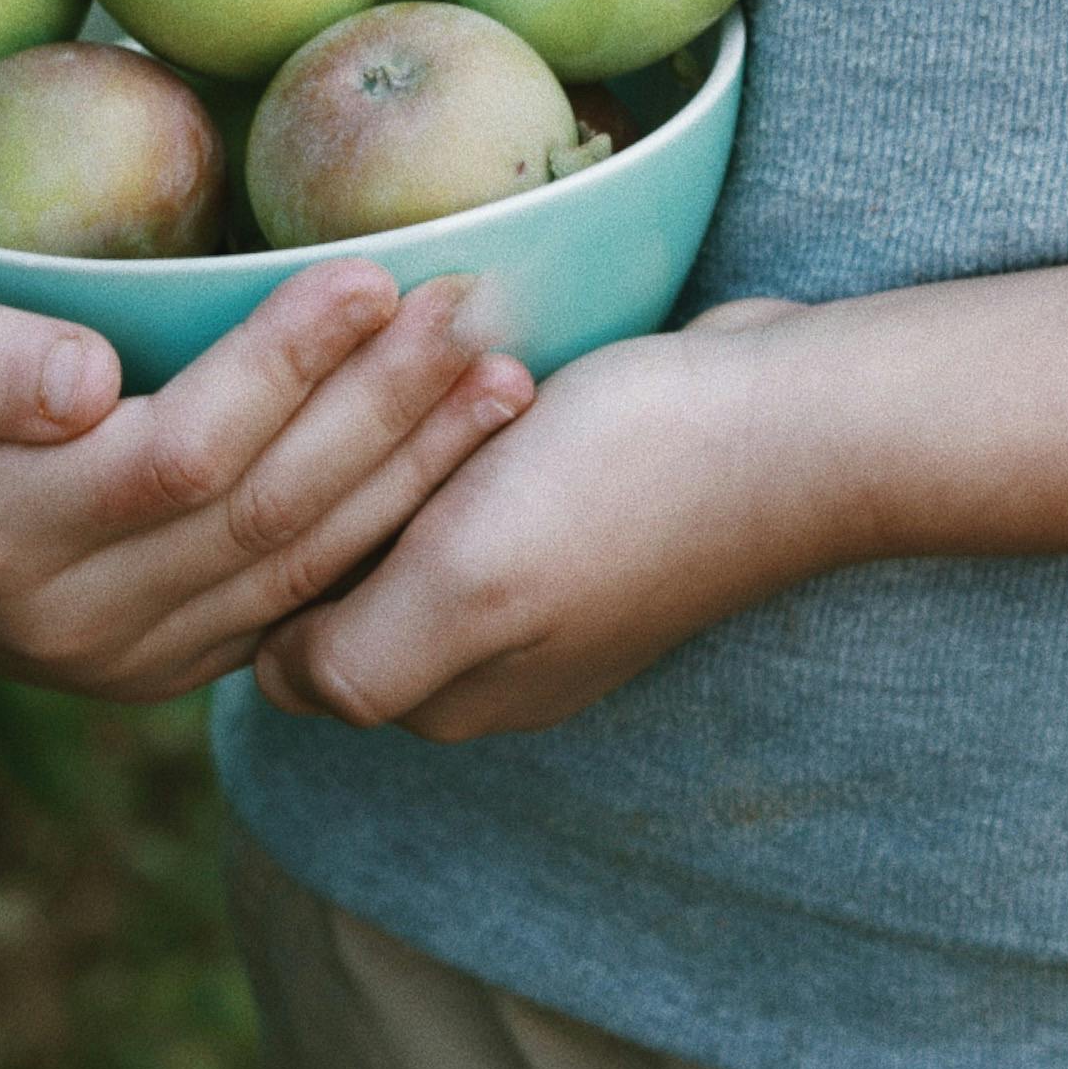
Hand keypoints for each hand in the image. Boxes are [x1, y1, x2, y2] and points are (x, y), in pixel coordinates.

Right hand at [0, 240, 531, 702]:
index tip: (370, 272)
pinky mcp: (164, 660)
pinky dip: (389, 524)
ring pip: (301, 569)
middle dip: (384, 410)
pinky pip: (297, 599)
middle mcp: (66, 622)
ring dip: (417, 474)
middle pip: (267, 516)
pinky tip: (463, 453)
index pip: (178, 456)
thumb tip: (76, 388)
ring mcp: (122, 657)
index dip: (282, 370)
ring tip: (508, 373)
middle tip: (478, 307)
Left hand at [253, 298, 855, 740]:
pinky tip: (512, 373)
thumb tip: (269, 676)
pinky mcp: (583, 517)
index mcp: (447, 695)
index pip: (289, 644)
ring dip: (409, 444)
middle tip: (376, 398)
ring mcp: (544, 589)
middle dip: (344, 488)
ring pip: (409, 519)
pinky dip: (471, 422)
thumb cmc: (630, 487)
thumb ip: (355, 656)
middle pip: (344, 579)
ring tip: (449, 374)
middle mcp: (491, 659)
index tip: (314, 456)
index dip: (281, 549)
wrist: (798, 418)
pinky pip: (479, 477)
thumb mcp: (468, 586)